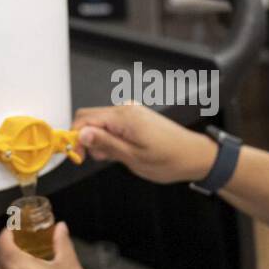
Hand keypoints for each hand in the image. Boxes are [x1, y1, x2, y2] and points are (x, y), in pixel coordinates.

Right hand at [73, 103, 216, 184]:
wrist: (194, 156)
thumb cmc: (169, 159)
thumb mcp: (132, 157)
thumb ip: (105, 144)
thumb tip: (80, 135)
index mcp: (123, 117)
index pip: (84, 119)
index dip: (75, 138)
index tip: (76, 156)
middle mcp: (126, 109)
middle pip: (90, 118)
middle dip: (85, 139)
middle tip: (94, 159)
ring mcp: (132, 111)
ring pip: (101, 122)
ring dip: (99, 140)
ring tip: (114, 157)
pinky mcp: (136, 117)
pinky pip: (113, 124)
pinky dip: (110, 137)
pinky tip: (121, 151)